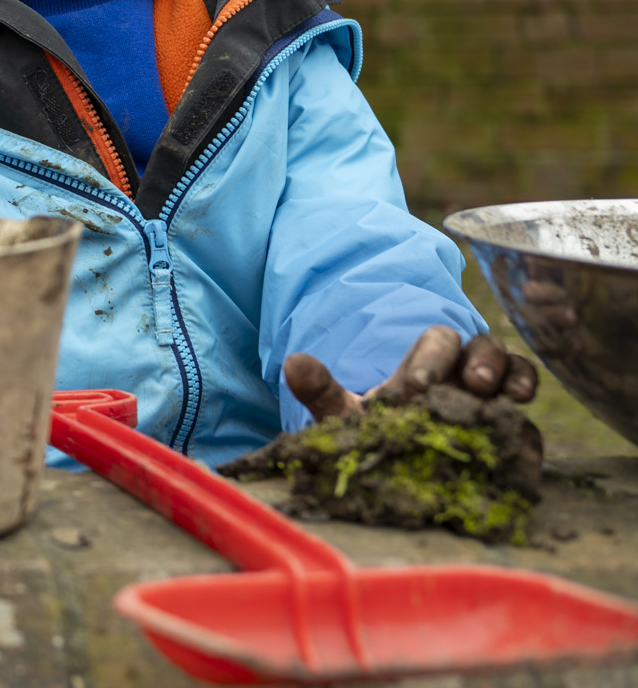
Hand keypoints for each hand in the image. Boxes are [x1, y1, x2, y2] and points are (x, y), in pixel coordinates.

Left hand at [284, 324, 536, 422]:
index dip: (431, 357)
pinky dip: (529, 429)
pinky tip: (522, 439)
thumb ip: (322, 391)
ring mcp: (491, 403)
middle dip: (481, 361)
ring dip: (514, 378)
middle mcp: (462, 376)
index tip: (415, 387)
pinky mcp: (509, 437)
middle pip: (483, 348)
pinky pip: (529, 424)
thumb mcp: (345, 418)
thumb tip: (292, 363)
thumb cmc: (370, 437)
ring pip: (513, 370)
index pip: (437, 341)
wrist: (392, 480)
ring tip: (507, 399)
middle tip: (473, 384)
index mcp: (424, 365)